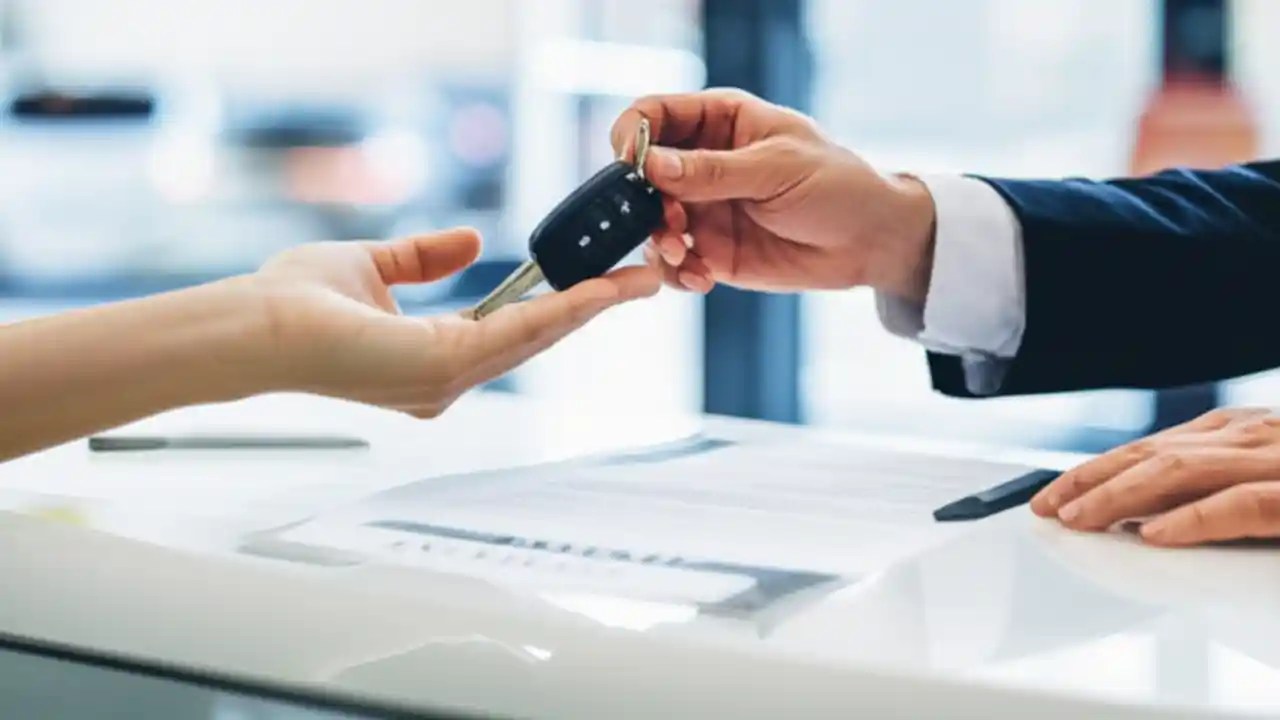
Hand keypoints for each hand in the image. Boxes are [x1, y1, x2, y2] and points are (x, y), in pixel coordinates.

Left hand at [252, 228, 658, 417]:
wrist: (254, 324)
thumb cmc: (292, 304)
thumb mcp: (373, 266)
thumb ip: (425, 258)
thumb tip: (472, 242)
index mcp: (432, 357)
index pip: (509, 329)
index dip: (557, 305)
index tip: (596, 282)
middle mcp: (447, 380)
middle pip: (537, 338)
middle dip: (592, 307)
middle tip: (642, 280)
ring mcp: (448, 380)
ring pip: (538, 337)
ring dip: (592, 307)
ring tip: (638, 281)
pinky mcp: (442, 369)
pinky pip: (517, 334)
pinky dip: (562, 312)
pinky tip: (597, 292)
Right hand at [610, 88, 936, 301]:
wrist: (871, 242)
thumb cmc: (838, 185)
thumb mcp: (778, 168)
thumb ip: (713, 170)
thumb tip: (651, 165)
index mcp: (721, 121)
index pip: (655, 114)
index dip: (633, 135)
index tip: (633, 166)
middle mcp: (703, 163)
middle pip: (642, 173)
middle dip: (644, 201)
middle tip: (669, 222)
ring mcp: (704, 208)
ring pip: (651, 222)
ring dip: (657, 241)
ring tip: (683, 255)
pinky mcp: (711, 251)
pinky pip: (672, 263)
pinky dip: (675, 273)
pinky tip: (702, 279)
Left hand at [1030, 408, 1279, 546]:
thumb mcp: (1266, 472)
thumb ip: (1214, 483)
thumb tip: (1150, 516)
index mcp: (1239, 431)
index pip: (1152, 447)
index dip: (1098, 470)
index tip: (1056, 493)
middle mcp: (1250, 436)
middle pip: (1152, 454)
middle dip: (1090, 480)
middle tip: (1046, 507)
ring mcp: (1274, 460)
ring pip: (1179, 471)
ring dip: (1119, 495)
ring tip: (1077, 519)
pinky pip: (1240, 504)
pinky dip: (1192, 518)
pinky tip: (1153, 535)